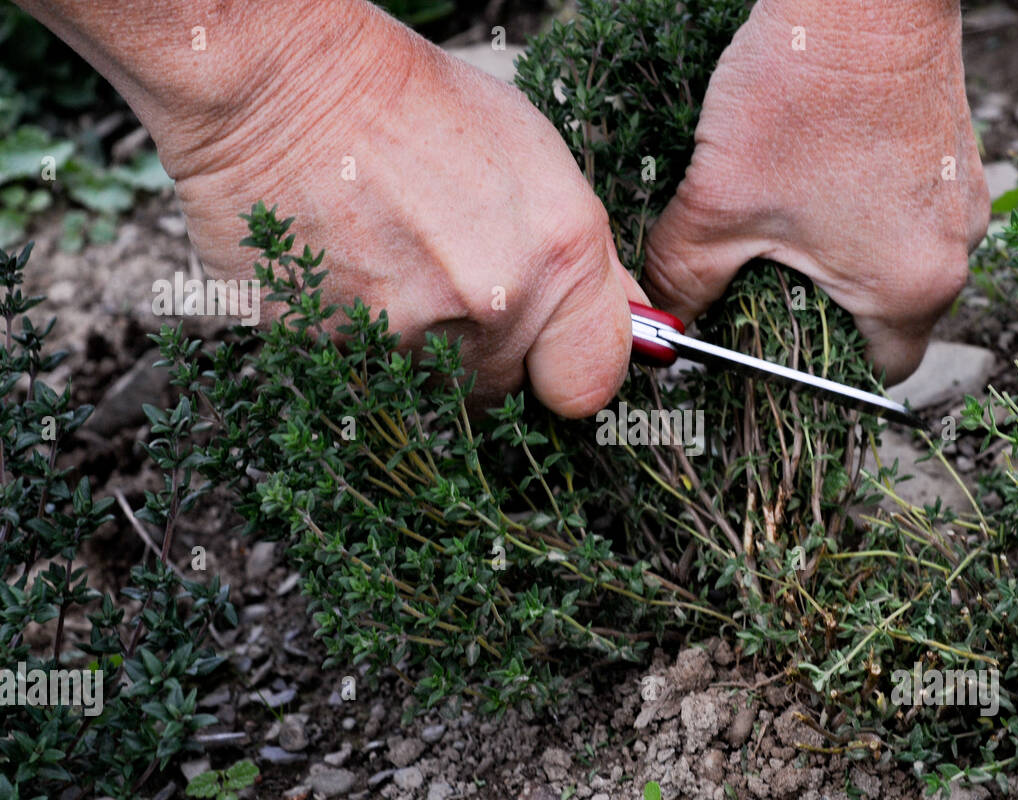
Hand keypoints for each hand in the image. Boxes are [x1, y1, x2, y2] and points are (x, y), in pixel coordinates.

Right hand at [101, 1, 644, 415]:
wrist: (281, 89)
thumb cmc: (412, 107)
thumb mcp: (535, 160)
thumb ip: (586, 261)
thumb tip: (633, 324)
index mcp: (555, 258)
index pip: (592, 383)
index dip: (571, 369)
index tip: (558, 356)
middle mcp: (489, 308)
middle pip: (505, 388)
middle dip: (487, 349)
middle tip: (450, 278)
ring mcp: (408, 339)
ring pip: (433, 388)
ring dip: (421, 347)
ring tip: (392, 264)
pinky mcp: (333, 357)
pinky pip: (365, 379)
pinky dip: (360, 345)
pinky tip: (350, 277)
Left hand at [642, 0, 987, 382]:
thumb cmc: (802, 94)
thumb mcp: (719, 203)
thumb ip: (685, 278)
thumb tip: (669, 314)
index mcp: (910, 286)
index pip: (879, 371)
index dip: (824, 370)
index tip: (782, 350)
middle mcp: (955, 251)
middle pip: (889, 318)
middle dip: (828, 312)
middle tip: (772, 286)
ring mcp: (963, 201)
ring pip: (898, 263)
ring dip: (847, 259)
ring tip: (791, 224)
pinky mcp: (957, 157)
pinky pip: (911, 214)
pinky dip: (868, 213)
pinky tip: (822, 179)